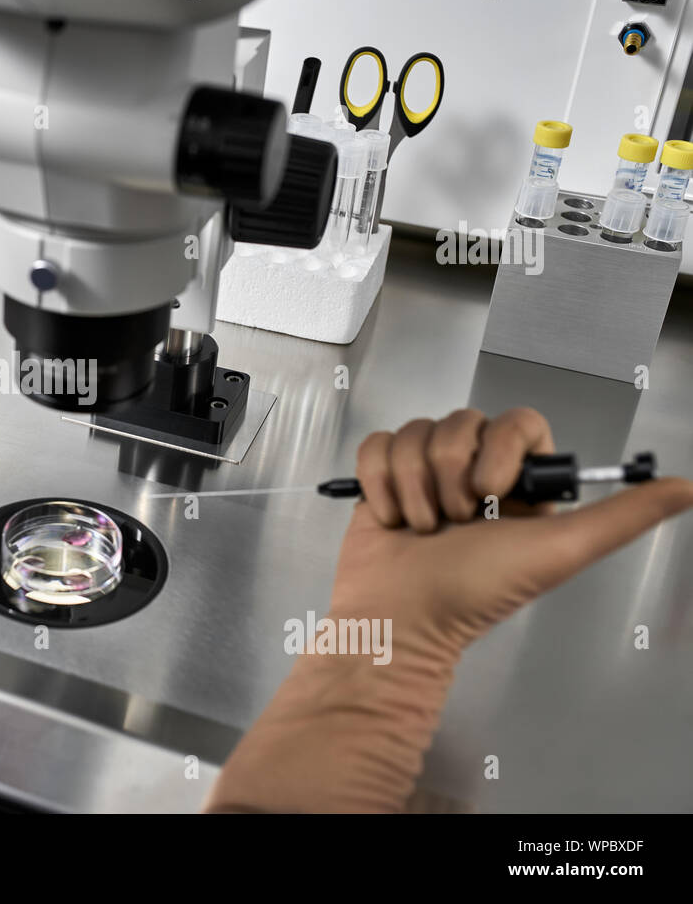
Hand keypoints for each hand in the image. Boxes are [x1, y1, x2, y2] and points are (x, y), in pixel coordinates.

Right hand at [207, 407, 692, 811]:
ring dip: (414, 487)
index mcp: (520, 484)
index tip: (494, 492)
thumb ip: (622, 517)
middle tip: (457, 521)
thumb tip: (686, 487)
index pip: (516, 423)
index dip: (500, 450)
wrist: (401, 616)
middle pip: (459, 423)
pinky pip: (377, 448)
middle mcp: (473, 472)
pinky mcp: (381, 478)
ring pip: (415, 434)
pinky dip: (380, 485)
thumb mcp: (558, 551)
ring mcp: (424, 474)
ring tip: (423, 529)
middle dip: (451, 474)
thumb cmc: (476, 589)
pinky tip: (392, 518)